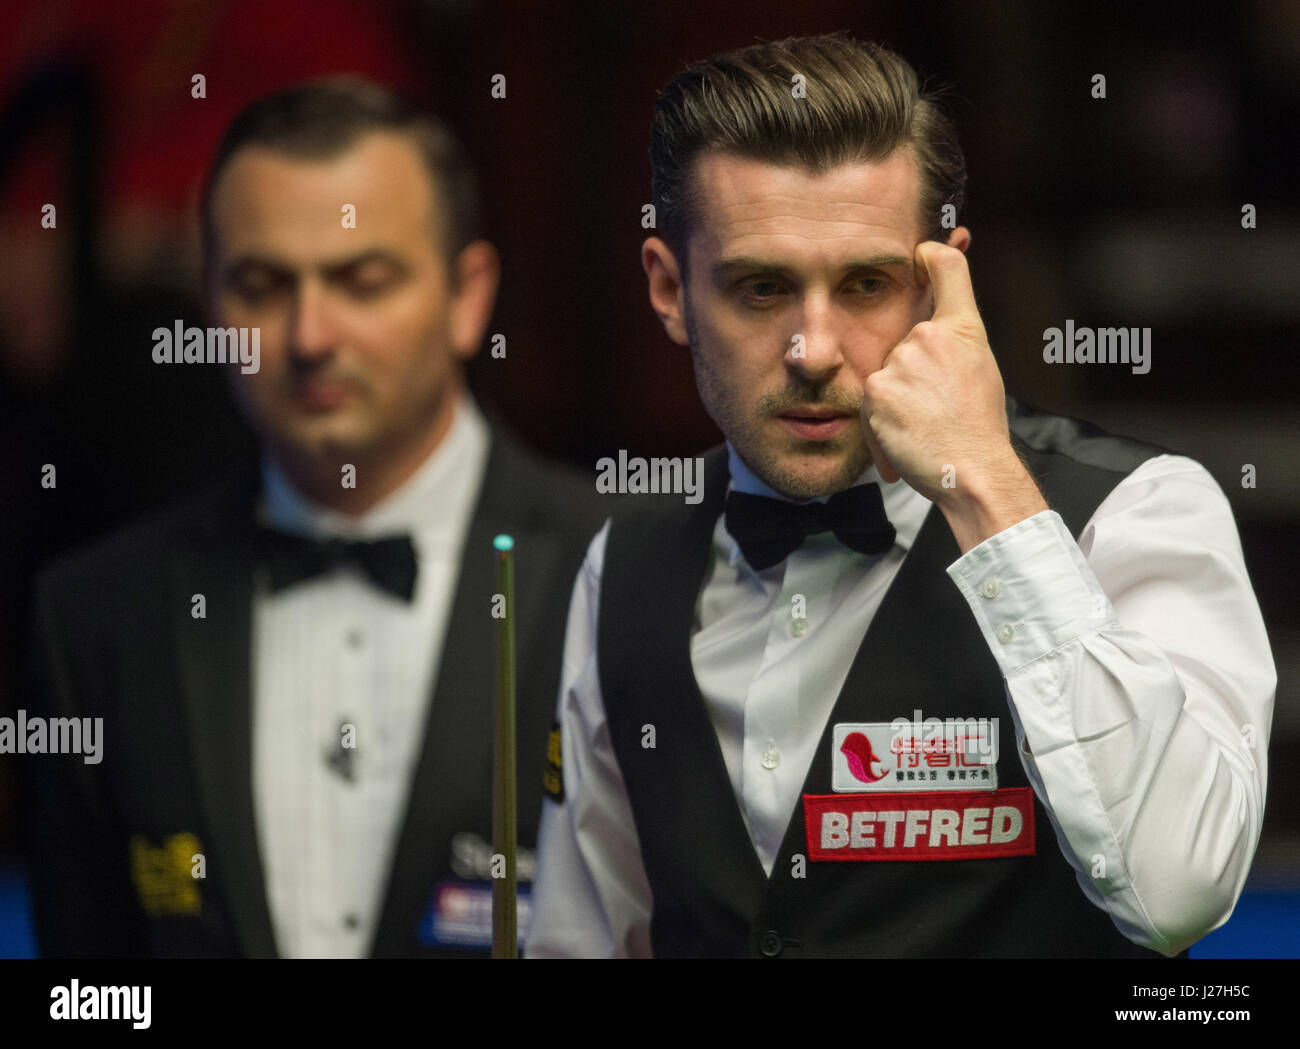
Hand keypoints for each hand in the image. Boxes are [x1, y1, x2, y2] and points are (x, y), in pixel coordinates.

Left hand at [859, 240, 1046, 549]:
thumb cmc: (978, 426)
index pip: (946, 268)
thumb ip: (955, 337)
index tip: (920, 254)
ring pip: (885, 374)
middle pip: (903, 344)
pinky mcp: (877, 389)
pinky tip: (907, 437)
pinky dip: (881, 423)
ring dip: (896, 402)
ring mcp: (900, 362)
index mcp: (961, 328)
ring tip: (925, 425)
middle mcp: (929, 336)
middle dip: (912, 375)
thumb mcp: (979, 367)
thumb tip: (944, 312)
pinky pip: (870, 402)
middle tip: (938, 408)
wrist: (972, 469)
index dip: (929, 254)